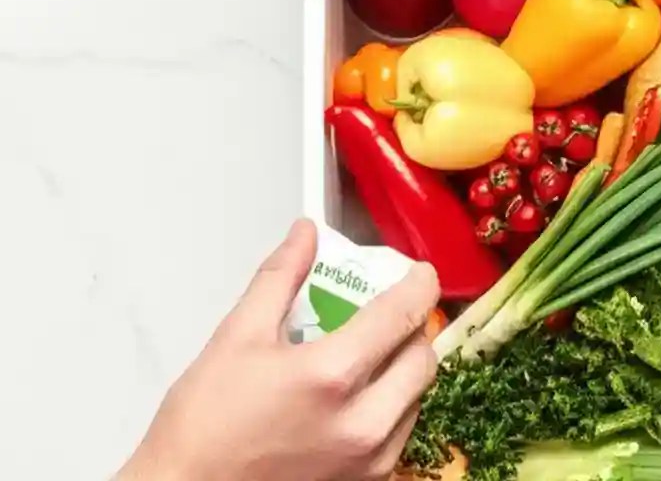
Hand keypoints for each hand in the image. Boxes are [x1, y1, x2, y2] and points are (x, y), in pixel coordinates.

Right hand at [117, 220, 439, 480]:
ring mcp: (369, 459)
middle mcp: (362, 422)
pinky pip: (402, 432)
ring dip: (403, 369)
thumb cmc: (204, 428)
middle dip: (411, 329)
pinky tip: (358, 396)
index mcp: (331, 376)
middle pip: (422, 357)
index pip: (402, 315)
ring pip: (417, 397)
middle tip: (387, 314)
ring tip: (368, 356)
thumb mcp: (237, 337)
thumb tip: (305, 236)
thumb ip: (281, 278)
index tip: (418, 273)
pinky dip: (393, 406)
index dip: (418, 284)